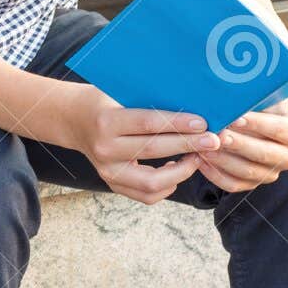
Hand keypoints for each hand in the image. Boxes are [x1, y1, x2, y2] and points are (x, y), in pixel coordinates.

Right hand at [70, 88, 222, 205]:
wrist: (73, 120)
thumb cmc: (103, 100)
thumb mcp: (119, 92)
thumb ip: (148, 100)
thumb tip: (192, 102)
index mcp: (106, 121)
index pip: (148, 124)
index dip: (178, 124)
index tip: (203, 123)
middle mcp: (105, 149)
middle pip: (155, 150)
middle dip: (189, 145)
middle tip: (214, 140)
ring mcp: (107, 171)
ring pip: (152, 182)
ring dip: (181, 172)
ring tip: (197, 157)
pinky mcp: (112, 183)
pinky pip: (146, 194)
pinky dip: (167, 185)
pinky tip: (177, 169)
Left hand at [194, 98, 287, 192]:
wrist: (251, 127)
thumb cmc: (254, 105)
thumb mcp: (261, 96)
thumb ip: (257, 90)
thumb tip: (246, 74)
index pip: (278, 129)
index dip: (257, 124)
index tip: (235, 117)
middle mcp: (287, 157)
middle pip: (263, 153)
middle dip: (238, 144)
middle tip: (217, 135)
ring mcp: (270, 174)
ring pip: (247, 172)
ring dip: (223, 160)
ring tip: (202, 147)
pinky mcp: (252, 184)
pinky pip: (233, 184)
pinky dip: (215, 174)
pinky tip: (199, 160)